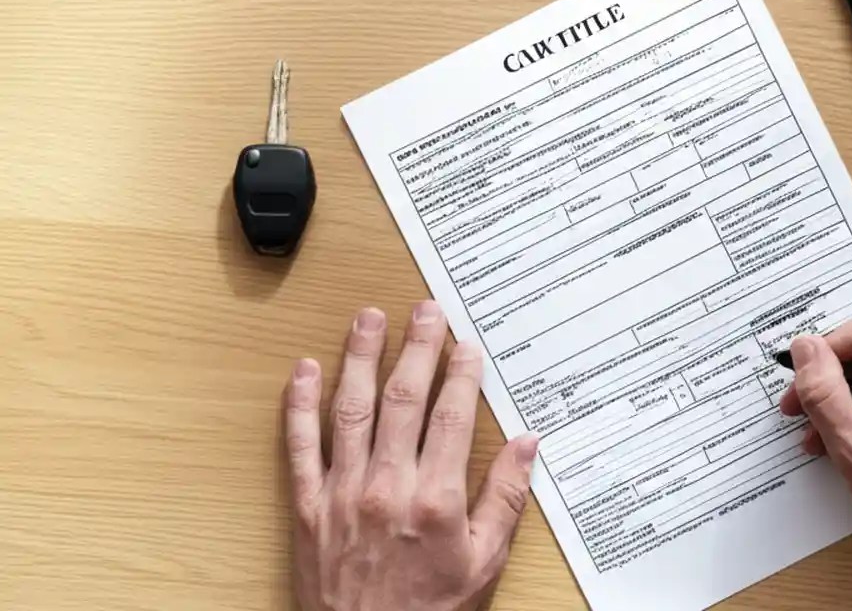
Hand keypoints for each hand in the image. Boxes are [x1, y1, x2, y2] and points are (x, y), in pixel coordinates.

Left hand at [283, 301, 539, 610]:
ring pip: (351, 410)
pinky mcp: (307, 506)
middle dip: (416, 348)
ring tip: (368, 319)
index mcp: (436, 500)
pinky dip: (299, 405)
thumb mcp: (484, 562)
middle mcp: (387, 487)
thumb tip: (530, 446)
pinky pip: (300, 446)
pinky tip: (303, 371)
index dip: (461, 374)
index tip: (467, 345)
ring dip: (360, 358)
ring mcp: (342, 493)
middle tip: (424, 310)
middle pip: (404, 400)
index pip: (452, 417)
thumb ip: (506, 499)